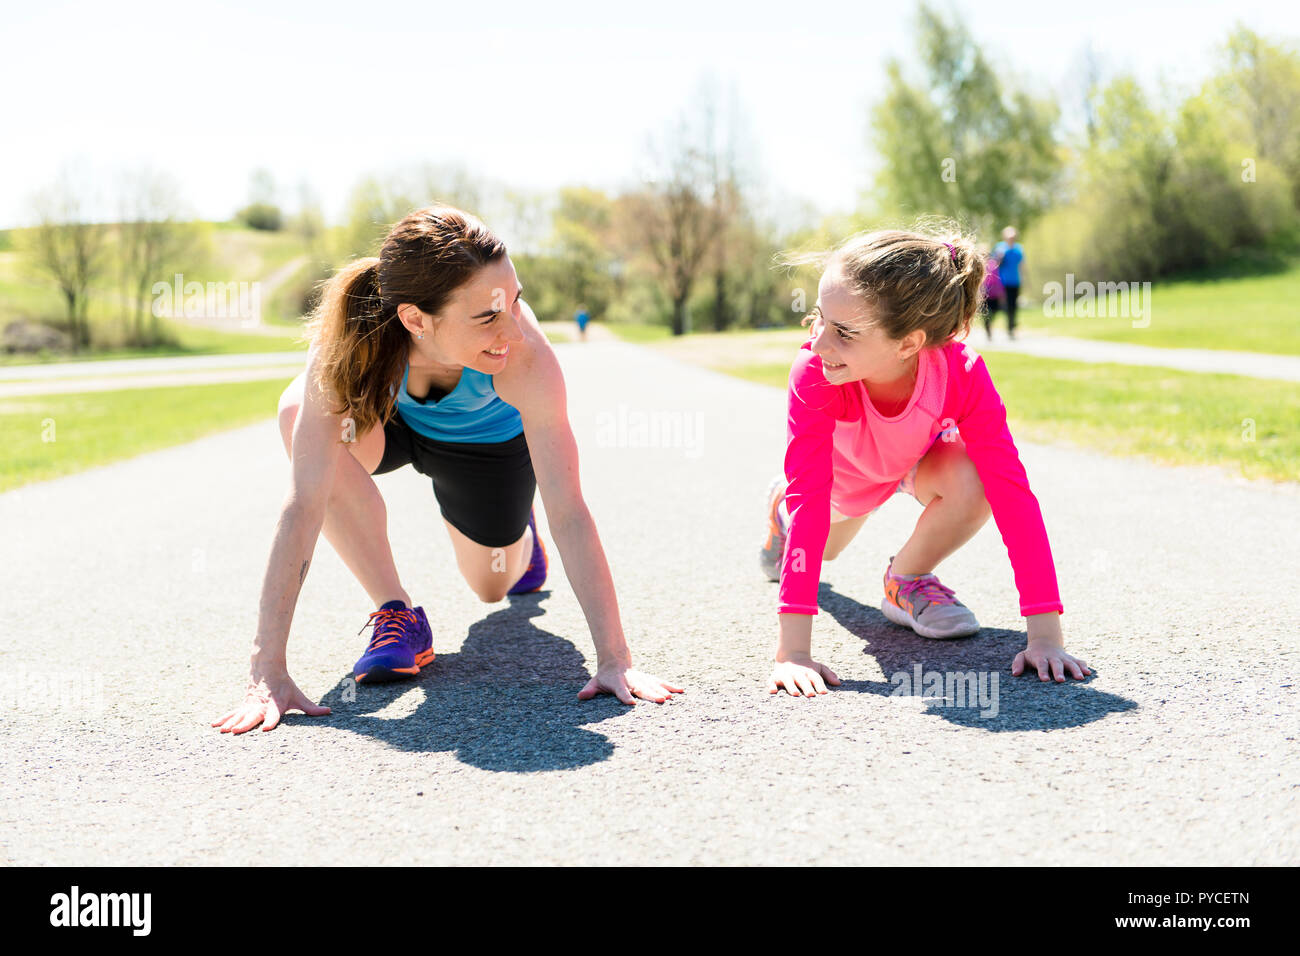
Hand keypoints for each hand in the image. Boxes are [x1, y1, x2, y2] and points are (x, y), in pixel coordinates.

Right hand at [211, 667, 330, 733]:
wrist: (268, 669)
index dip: (270, 722)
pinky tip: (214, 726)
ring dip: (231, 722)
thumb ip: (311, 708)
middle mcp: (261, 706)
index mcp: (275, 705)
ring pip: (239, 715)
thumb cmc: (285, 686)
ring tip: (224, 731)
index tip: (266, 729)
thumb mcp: (298, 696)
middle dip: (245, 724)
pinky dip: (223, 718)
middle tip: (236, 731)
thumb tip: (329, 712)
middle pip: (252, 717)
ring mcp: (250, 705)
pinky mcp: (243, 705)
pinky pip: (232, 713)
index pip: (273, 715)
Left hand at [578, 664, 683, 704]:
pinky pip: (662, 683)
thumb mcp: (595, 682)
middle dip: (651, 695)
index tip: (631, 704)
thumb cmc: (604, 677)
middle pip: (642, 689)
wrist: (615, 661)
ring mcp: (642, 679)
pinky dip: (671, 686)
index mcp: (618, 684)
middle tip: (661, 700)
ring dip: (663, 691)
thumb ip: (589, 690)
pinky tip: (681, 691)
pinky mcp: (649, 679)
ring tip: (671, 698)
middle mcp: (632, 681)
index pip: (622, 691)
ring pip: (654, 685)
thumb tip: (580, 696)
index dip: (625, 697)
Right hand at [768, 656, 840, 697]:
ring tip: (795, 694)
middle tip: (810, 695)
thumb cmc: (807, 667)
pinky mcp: (775, 677)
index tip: (824, 693)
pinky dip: (771, 685)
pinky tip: (772, 691)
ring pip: (788, 681)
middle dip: (806, 687)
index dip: (820, 685)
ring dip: (791, 687)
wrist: (790, 655)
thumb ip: (828, 675)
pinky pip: (772, 681)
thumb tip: (838, 683)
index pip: (816, 678)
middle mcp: (797, 673)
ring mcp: (786, 675)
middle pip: (802, 680)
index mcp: (809, 672)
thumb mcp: (819, 668)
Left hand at [1012, 641, 1090, 681]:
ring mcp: (1063, 658)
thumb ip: (1018, 663)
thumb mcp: (1022, 656)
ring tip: (1080, 678)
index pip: (1041, 664)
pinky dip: (1084, 667)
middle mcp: (1053, 658)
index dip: (1043, 671)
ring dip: (1075, 670)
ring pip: (1070, 663)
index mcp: (1041, 658)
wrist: (1045, 643)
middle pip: (1056, 664)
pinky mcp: (1071, 659)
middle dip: (1059, 672)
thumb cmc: (1032, 655)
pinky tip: (1089, 673)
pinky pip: (1079, 662)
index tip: (1045, 680)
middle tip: (1060, 680)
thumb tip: (1015, 674)